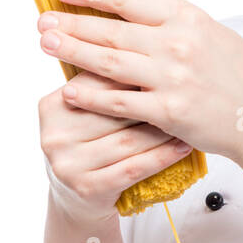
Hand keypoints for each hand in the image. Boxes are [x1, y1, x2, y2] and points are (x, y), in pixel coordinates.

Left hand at [37, 0, 242, 162]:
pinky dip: (91, 95)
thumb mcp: (213, 34)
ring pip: (108, 62)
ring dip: (73, 51)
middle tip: (43, 19)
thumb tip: (131, 12)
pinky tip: (69, 89)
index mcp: (189, 18)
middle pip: (112, 30)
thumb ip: (174, 24)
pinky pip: (118, 101)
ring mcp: (172, 79)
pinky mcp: (168, 112)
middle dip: (72, 22)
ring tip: (46, 42)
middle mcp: (178, 44)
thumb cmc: (242, 76)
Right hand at [39, 72, 192, 225]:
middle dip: (152, 100)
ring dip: (164, 129)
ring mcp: (68, 164)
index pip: (97, 82)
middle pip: (113, 111)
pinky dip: (162, 156)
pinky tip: (183, 146)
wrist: (77, 200)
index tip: (167, 62)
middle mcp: (55, 134)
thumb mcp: (85, 112)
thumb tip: (145, 42)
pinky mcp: (87, 189)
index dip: (133, 71)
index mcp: (52, 106)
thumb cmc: (91, 144)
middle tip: (186, 87)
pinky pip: (133, 168)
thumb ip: (103, 84)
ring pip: (127, 140)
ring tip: (190, 118)